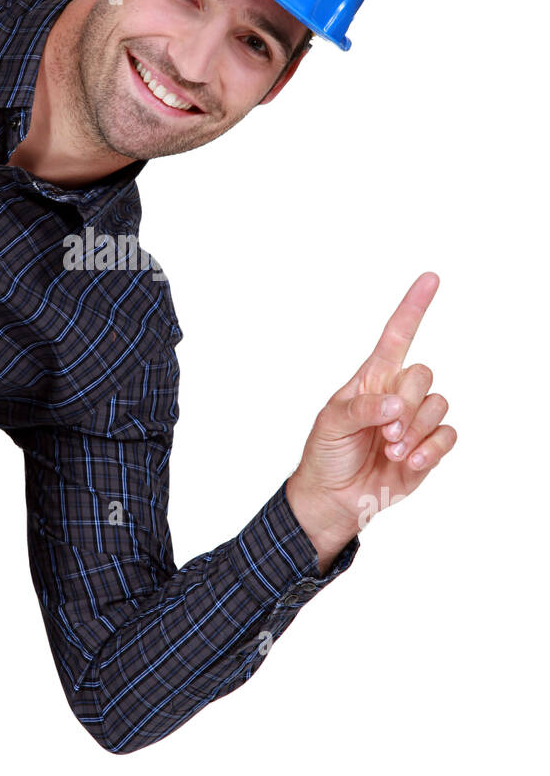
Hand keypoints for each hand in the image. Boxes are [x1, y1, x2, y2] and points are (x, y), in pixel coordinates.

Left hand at [286, 272, 456, 573]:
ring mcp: (415, 421)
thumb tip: (396, 405)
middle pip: (423, 374)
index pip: (396, 336)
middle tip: (386, 431)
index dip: (413, 307)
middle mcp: (398, 394)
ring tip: (392, 449)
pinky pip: (448, 435)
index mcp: (372, 379)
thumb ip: (363, 408)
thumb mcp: (331, 424)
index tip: (430, 279)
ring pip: (439, 404)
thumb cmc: (327, 452)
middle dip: (408, 402)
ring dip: (416, 429)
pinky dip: (431, 449)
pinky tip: (409, 462)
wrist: (334, 497)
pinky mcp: (428, 448)